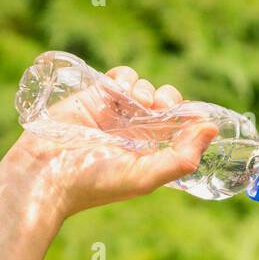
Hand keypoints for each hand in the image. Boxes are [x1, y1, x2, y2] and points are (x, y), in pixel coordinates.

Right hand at [0, 65, 218, 219]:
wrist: (46, 173)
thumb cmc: (95, 182)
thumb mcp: (144, 176)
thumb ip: (180, 158)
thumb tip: (212, 129)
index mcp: (149, 154)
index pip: (180, 129)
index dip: (190, 118)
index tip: (195, 115)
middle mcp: (134, 133)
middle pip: (165, 104)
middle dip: (169, 99)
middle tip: (159, 106)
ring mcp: (114, 114)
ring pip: (144, 88)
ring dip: (147, 89)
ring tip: (137, 103)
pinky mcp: (94, 96)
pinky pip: (120, 77)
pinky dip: (127, 78)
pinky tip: (122, 90)